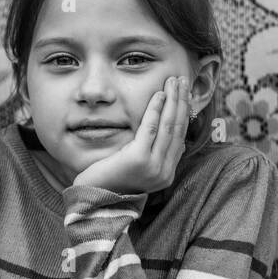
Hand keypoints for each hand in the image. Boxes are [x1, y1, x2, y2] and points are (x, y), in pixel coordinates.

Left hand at [73, 76, 189, 194]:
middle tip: (182, 81)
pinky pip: (151, 129)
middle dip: (181, 102)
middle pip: (178, 129)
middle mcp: (164, 171)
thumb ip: (152, 153)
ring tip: (173, 82)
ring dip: (173, 101)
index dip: (184, 113)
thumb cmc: (109, 180)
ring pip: (169, 127)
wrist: (92, 197)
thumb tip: (169, 133)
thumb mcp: (135, 165)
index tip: (185, 94)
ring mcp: (154, 167)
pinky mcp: (139, 159)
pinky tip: (159, 95)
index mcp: (166, 173)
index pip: (180, 137)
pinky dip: (156, 110)